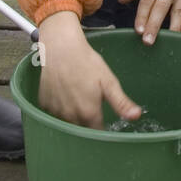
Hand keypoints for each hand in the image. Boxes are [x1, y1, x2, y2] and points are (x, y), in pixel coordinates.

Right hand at [35, 11, 142, 128]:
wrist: (61, 47)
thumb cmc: (86, 62)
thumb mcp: (108, 80)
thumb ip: (121, 102)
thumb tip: (136, 117)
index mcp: (88, 113)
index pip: (97, 133)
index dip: (102, 129)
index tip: (105, 121)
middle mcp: (70, 116)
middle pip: (82, 129)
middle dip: (88, 122)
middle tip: (91, 102)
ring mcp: (55, 111)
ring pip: (68, 121)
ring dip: (74, 115)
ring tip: (78, 94)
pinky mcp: (44, 104)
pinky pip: (55, 112)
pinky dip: (60, 107)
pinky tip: (65, 92)